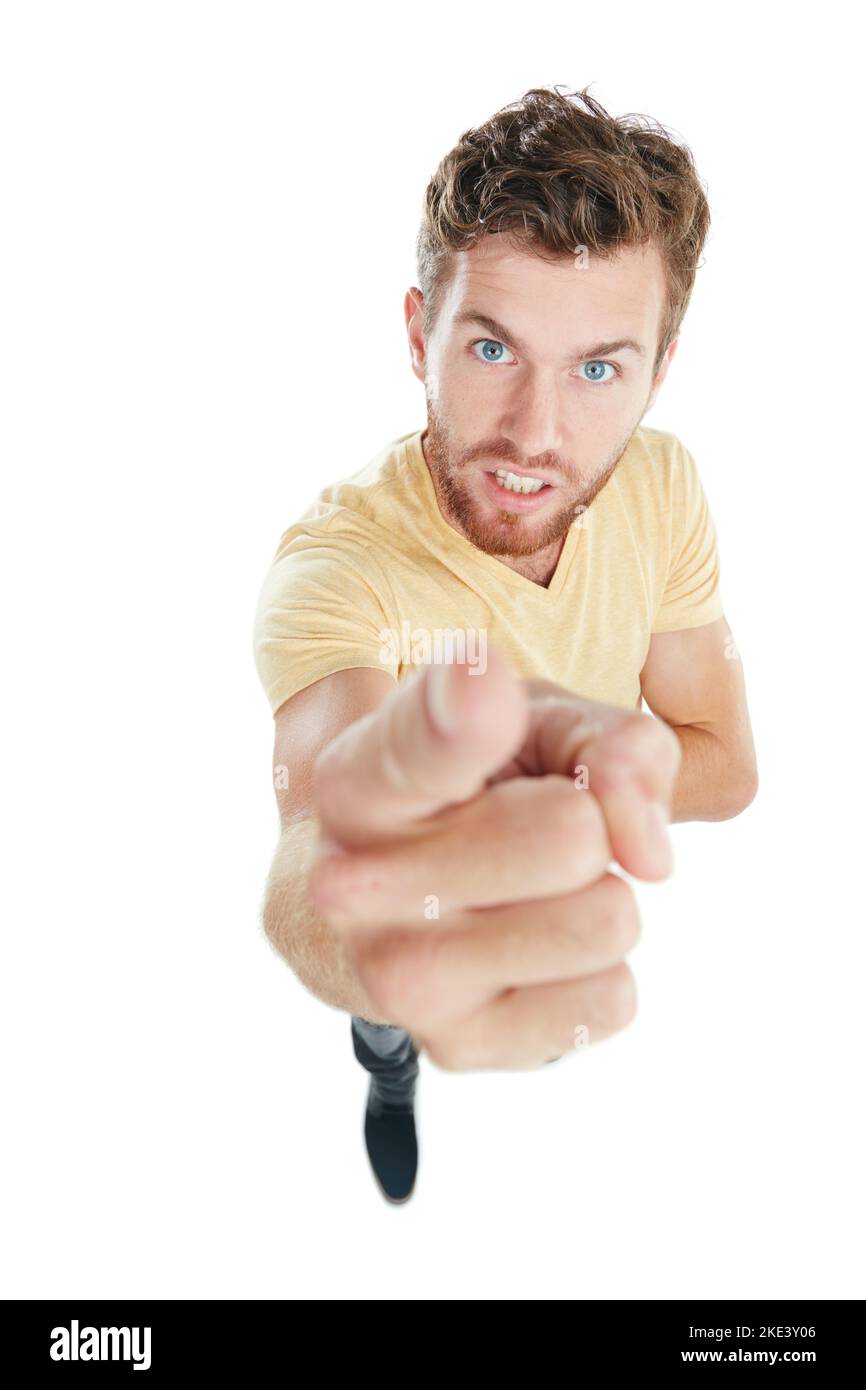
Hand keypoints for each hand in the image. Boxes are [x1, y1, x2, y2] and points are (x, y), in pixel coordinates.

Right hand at [308, 645, 680, 1069]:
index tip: (483, 675)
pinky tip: (529, 954)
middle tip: (527, 828)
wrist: (378, 911)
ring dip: (596, 899)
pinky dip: (594, 974)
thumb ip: (609, 744)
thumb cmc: (466, 792)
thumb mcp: (530, 726)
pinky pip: (611, 1000)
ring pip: (607, 921)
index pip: (421, 745)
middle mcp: (354, 884)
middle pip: (573, 835)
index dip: (463, 712)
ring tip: (528, 891)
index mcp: (357, 779)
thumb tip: (649, 852)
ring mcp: (399, 978)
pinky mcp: (456, 1047)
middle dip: (585, 823)